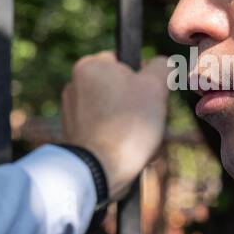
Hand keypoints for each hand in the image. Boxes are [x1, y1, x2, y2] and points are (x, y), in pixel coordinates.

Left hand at [60, 51, 171, 200]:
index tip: (152, 98)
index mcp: (90, 66)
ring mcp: (71, 112)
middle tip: (151, 124)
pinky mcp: (74, 136)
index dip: (146, 80)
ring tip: (143, 143)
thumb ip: (162, 67)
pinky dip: (120, 139)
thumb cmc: (128, 125)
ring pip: (117, 112)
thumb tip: (163, 64)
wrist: (99, 171)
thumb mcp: (155, 87)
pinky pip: (106, 131)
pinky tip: (130, 153)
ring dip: (135, 126)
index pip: (126, 63)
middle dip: (142, 108)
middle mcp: (74, 85)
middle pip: (123, 90)